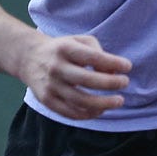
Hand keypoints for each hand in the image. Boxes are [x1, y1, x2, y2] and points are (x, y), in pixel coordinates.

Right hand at [17, 35, 131, 119]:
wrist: (29, 58)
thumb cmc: (63, 49)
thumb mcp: (78, 42)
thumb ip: (98, 52)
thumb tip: (114, 71)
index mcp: (64, 48)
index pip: (92, 57)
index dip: (113, 62)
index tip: (128, 67)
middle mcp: (56, 67)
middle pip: (87, 80)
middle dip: (110, 83)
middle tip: (125, 83)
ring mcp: (50, 86)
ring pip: (80, 101)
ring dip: (104, 103)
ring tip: (119, 101)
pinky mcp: (47, 100)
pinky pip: (71, 112)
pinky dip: (89, 114)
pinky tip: (101, 109)